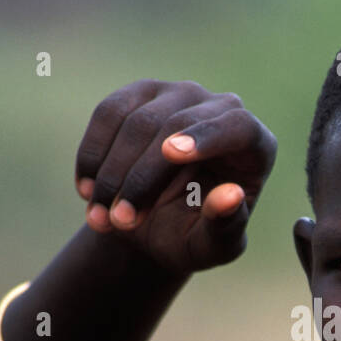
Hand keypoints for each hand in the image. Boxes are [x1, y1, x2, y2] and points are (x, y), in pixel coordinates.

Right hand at [74, 79, 276, 273]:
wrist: (153, 225)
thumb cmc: (192, 237)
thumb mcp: (211, 247)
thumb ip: (226, 227)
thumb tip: (231, 196)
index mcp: (254, 145)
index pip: (237, 125)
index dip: (206, 136)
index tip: (171, 154)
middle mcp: (220, 109)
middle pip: (178, 126)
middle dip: (142, 177)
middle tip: (121, 220)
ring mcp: (178, 95)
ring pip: (138, 121)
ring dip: (112, 173)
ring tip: (100, 217)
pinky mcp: (140, 94)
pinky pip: (109, 114)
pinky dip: (93, 154)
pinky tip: (87, 190)